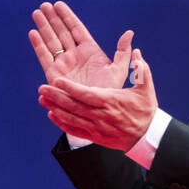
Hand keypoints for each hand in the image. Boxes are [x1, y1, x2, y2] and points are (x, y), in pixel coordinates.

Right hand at [29, 0, 133, 89]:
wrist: (97, 111)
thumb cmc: (110, 92)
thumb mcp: (119, 71)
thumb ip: (122, 52)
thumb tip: (129, 33)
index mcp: (90, 51)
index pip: (76, 29)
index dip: (67, 17)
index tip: (58, 4)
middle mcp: (75, 56)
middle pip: (61, 32)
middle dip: (53, 19)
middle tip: (45, 5)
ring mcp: (64, 64)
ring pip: (52, 41)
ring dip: (44, 27)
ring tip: (37, 13)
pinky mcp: (55, 75)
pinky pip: (45, 57)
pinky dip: (39, 45)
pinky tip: (33, 33)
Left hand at [37, 47, 157, 150]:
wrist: (146, 137)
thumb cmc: (145, 111)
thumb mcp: (146, 89)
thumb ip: (141, 70)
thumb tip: (136, 51)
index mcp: (111, 102)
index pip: (87, 95)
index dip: (71, 89)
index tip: (57, 80)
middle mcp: (101, 116)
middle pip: (74, 107)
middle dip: (57, 97)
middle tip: (42, 89)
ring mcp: (97, 128)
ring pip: (72, 118)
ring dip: (55, 109)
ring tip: (42, 100)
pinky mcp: (95, 137)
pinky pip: (75, 130)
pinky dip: (62, 124)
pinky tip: (52, 115)